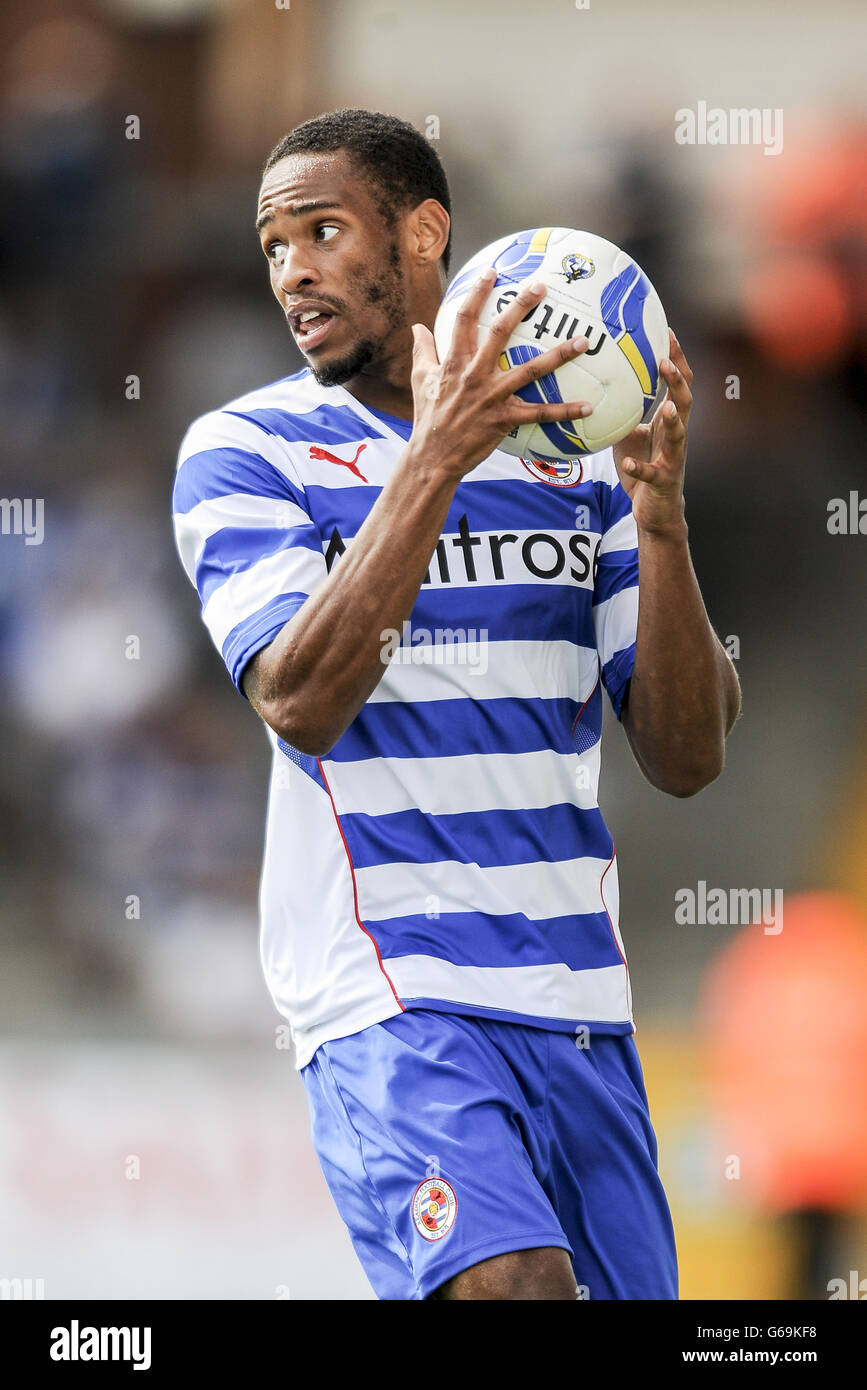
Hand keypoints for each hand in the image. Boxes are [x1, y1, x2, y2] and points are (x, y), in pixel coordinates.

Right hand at [410, 269, 593, 479]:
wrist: (432, 457)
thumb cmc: (427, 417)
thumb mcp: (420, 380)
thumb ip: (422, 351)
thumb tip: (417, 327)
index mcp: (454, 361)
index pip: (464, 319)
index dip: (477, 293)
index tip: (492, 273)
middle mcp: (474, 374)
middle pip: (500, 332)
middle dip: (521, 307)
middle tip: (542, 287)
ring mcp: (491, 397)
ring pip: (530, 370)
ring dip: (559, 355)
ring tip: (582, 341)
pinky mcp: (504, 419)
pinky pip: (540, 414)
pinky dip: (565, 411)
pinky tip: (588, 406)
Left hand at [612, 330, 692, 535]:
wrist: (656, 510)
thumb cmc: (643, 467)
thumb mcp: (630, 434)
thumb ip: (623, 411)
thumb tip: (597, 382)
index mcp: (669, 421)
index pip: (678, 384)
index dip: (676, 358)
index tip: (667, 332)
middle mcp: (677, 436)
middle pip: (684, 402)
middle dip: (677, 380)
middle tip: (665, 360)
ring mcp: (673, 459)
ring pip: (679, 436)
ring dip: (673, 421)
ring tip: (665, 407)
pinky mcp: (664, 482)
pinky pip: (653, 473)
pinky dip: (641, 467)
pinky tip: (630, 463)